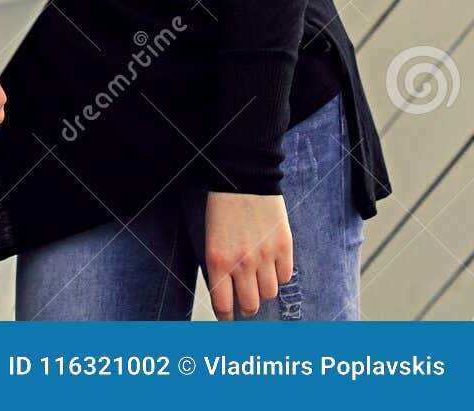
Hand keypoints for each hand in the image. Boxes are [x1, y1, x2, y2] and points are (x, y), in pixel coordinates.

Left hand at [203, 190, 292, 319]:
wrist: (243, 178)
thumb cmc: (221, 208)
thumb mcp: (211, 239)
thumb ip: (220, 267)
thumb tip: (228, 293)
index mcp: (217, 260)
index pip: (224, 305)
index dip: (226, 316)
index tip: (228, 319)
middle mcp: (241, 263)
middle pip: (250, 305)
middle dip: (247, 306)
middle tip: (245, 302)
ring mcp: (265, 256)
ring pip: (269, 293)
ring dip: (263, 289)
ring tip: (258, 277)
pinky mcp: (284, 247)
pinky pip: (285, 277)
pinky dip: (278, 274)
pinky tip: (271, 263)